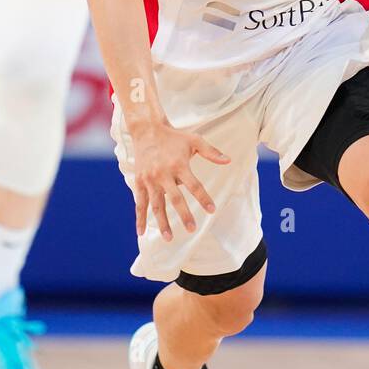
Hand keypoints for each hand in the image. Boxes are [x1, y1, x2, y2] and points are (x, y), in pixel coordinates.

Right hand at [128, 120, 227, 241]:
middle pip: (175, 198)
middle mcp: (163, 173)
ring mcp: (150, 179)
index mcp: (179, 164)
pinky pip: (140, 203)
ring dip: (162, 222)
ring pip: (156, 204)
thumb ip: (211, 152)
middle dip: (184, 214)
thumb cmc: (174, 136)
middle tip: (191, 229)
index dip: (203, 198)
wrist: (147, 130)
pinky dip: (140, 218)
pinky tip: (141, 232)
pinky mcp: (139, 182)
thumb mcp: (194, 140)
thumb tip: (229, 160)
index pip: (194, 185)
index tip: (212, 210)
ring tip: (169, 238)